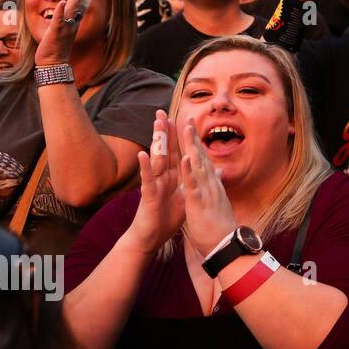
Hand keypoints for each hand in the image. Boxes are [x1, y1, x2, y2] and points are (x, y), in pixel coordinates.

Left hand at [32, 0, 91, 66]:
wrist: (53, 63)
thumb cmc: (56, 48)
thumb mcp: (62, 32)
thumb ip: (63, 21)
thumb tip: (62, 12)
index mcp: (73, 24)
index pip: (80, 6)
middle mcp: (72, 24)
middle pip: (79, 5)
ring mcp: (65, 28)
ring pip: (72, 10)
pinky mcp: (56, 33)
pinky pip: (59, 20)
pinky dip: (61, 11)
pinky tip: (62, 2)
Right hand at [126, 110, 185, 254]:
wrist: (153, 237)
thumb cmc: (167, 217)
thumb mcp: (186, 197)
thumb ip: (193, 182)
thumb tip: (206, 171)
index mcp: (173, 177)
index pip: (177, 152)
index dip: (180, 136)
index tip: (183, 117)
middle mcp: (163, 177)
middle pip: (165, 150)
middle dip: (164, 132)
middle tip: (161, 111)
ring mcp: (155, 184)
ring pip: (156, 159)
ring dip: (157, 141)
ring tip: (156, 124)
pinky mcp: (149, 195)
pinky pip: (147, 179)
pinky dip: (146, 166)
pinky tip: (143, 153)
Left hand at [180, 121, 237, 256]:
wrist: (226, 247)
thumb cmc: (220, 229)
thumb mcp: (218, 204)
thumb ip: (217, 188)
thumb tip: (219, 176)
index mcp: (212, 185)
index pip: (203, 161)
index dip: (196, 144)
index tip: (191, 128)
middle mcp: (211, 184)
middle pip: (200, 157)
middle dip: (193, 137)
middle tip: (188, 118)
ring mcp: (206, 192)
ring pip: (197, 165)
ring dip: (191, 146)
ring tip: (186, 128)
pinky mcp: (199, 202)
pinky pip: (193, 184)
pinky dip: (189, 170)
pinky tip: (185, 157)